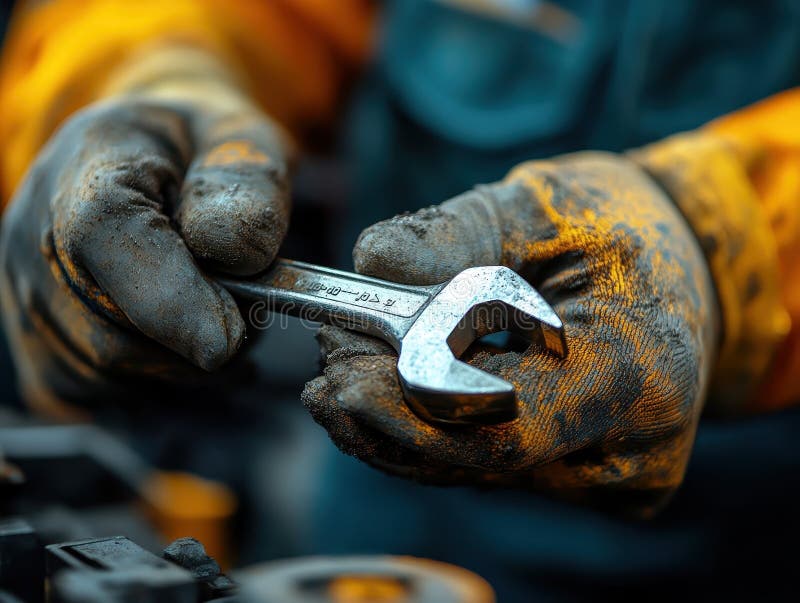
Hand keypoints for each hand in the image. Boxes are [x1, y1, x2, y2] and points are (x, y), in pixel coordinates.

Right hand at [0, 95, 289, 413]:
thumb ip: (247, 180)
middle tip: (252, 316)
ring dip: (186, 367)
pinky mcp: (39, 343)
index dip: (171, 300)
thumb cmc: (198, 149)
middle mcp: (37, 234)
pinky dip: (159, 386)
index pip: (105, 236)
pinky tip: (190, 349)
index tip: (231, 336)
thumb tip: (233, 250)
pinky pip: (99, 394)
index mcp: (91, 163)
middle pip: (112, 330)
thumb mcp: (240, 138)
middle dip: (200, 341)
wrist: (148, 156)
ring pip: (109, 374)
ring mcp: (29, 295)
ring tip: (223, 320)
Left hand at [302, 153, 717, 514]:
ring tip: (349, 370)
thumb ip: (458, 232)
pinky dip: (439, 433)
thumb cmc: (618, 226)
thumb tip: (371, 262)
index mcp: (638, 370)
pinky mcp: (592, 480)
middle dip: (389, 418)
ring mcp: (613, 475)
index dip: (410, 413)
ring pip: (477, 471)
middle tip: (328, 368)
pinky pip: (494, 467)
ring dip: (403, 426)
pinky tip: (397, 394)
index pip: (505, 426)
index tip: (337, 378)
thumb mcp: (542, 203)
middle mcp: (632, 445)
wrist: (682, 267)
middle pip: (479, 460)